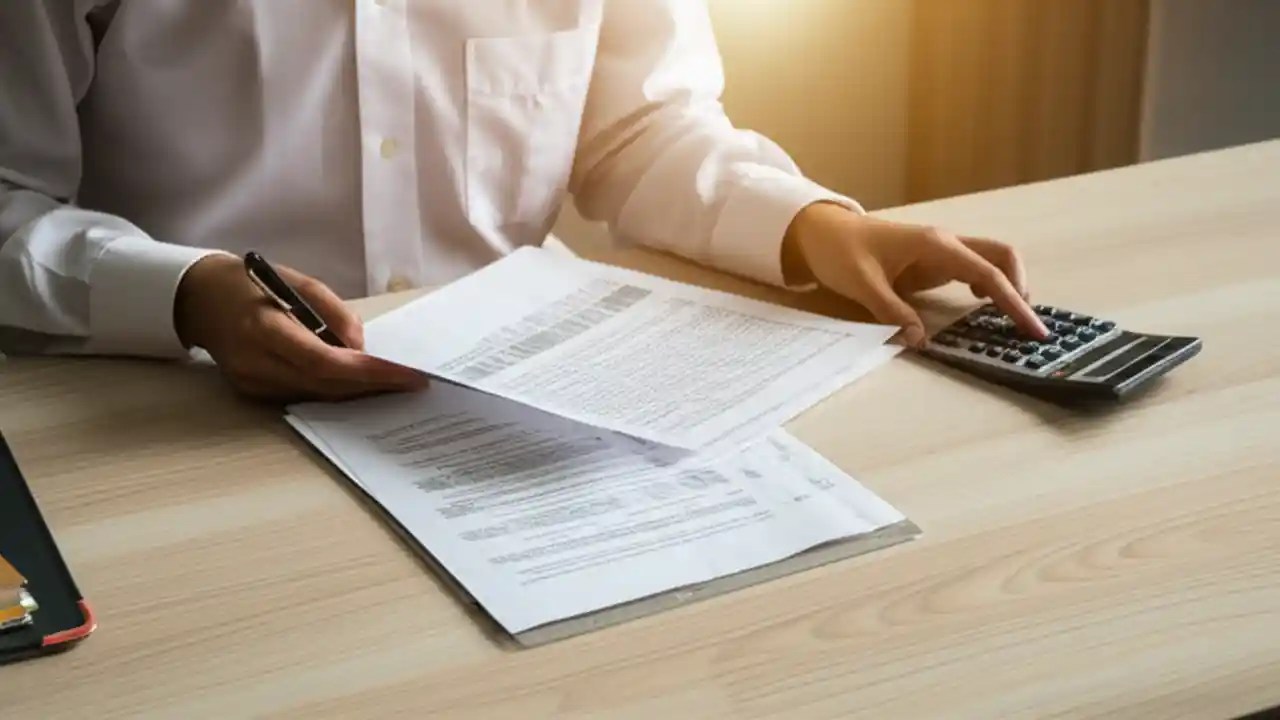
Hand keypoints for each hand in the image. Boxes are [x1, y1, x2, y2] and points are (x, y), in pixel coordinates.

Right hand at [174, 254, 426, 401]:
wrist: (201, 299)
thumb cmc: (252, 283)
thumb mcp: (298, 281)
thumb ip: (334, 312)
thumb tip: (361, 347)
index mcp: (263, 329)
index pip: (323, 362)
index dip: (367, 372)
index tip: (403, 374)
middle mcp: (255, 363)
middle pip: (325, 386)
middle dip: (371, 385)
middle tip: (410, 382)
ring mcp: (252, 383)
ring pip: (317, 395)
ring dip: (356, 391)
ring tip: (392, 382)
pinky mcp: (253, 392)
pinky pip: (303, 395)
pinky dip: (333, 389)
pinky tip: (358, 383)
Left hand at [784, 203, 1047, 346]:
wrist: (821, 231)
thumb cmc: (839, 251)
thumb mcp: (861, 283)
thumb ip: (891, 310)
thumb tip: (920, 339)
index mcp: (935, 245)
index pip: (988, 273)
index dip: (1014, 302)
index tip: (1034, 329)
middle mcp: (945, 244)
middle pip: (1002, 257)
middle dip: (1019, 288)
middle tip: (1024, 327)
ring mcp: (941, 251)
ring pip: (990, 261)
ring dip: (1006, 286)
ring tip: (1008, 321)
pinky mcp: (932, 262)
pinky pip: (972, 270)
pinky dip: (986, 286)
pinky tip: (979, 305)